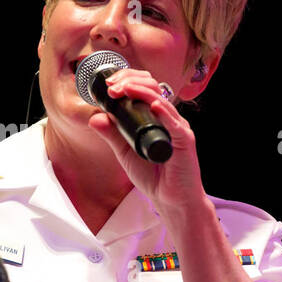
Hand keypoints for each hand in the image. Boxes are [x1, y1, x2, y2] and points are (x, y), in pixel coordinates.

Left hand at [88, 68, 205, 215]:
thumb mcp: (125, 152)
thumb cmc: (154, 176)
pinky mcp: (185, 141)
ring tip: (124, 89)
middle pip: (153, 88)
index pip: (144, 89)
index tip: (109, 85)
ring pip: (162, 101)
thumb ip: (112, 134)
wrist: (170, 199)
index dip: (128, 81)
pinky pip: (175, 124)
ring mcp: (178, 128)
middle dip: (131, 81)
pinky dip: (164, 113)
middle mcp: (169, 119)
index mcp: (156, 118)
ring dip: (141, 92)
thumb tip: (95, 117)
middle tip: (112, 86)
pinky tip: (154, 106)